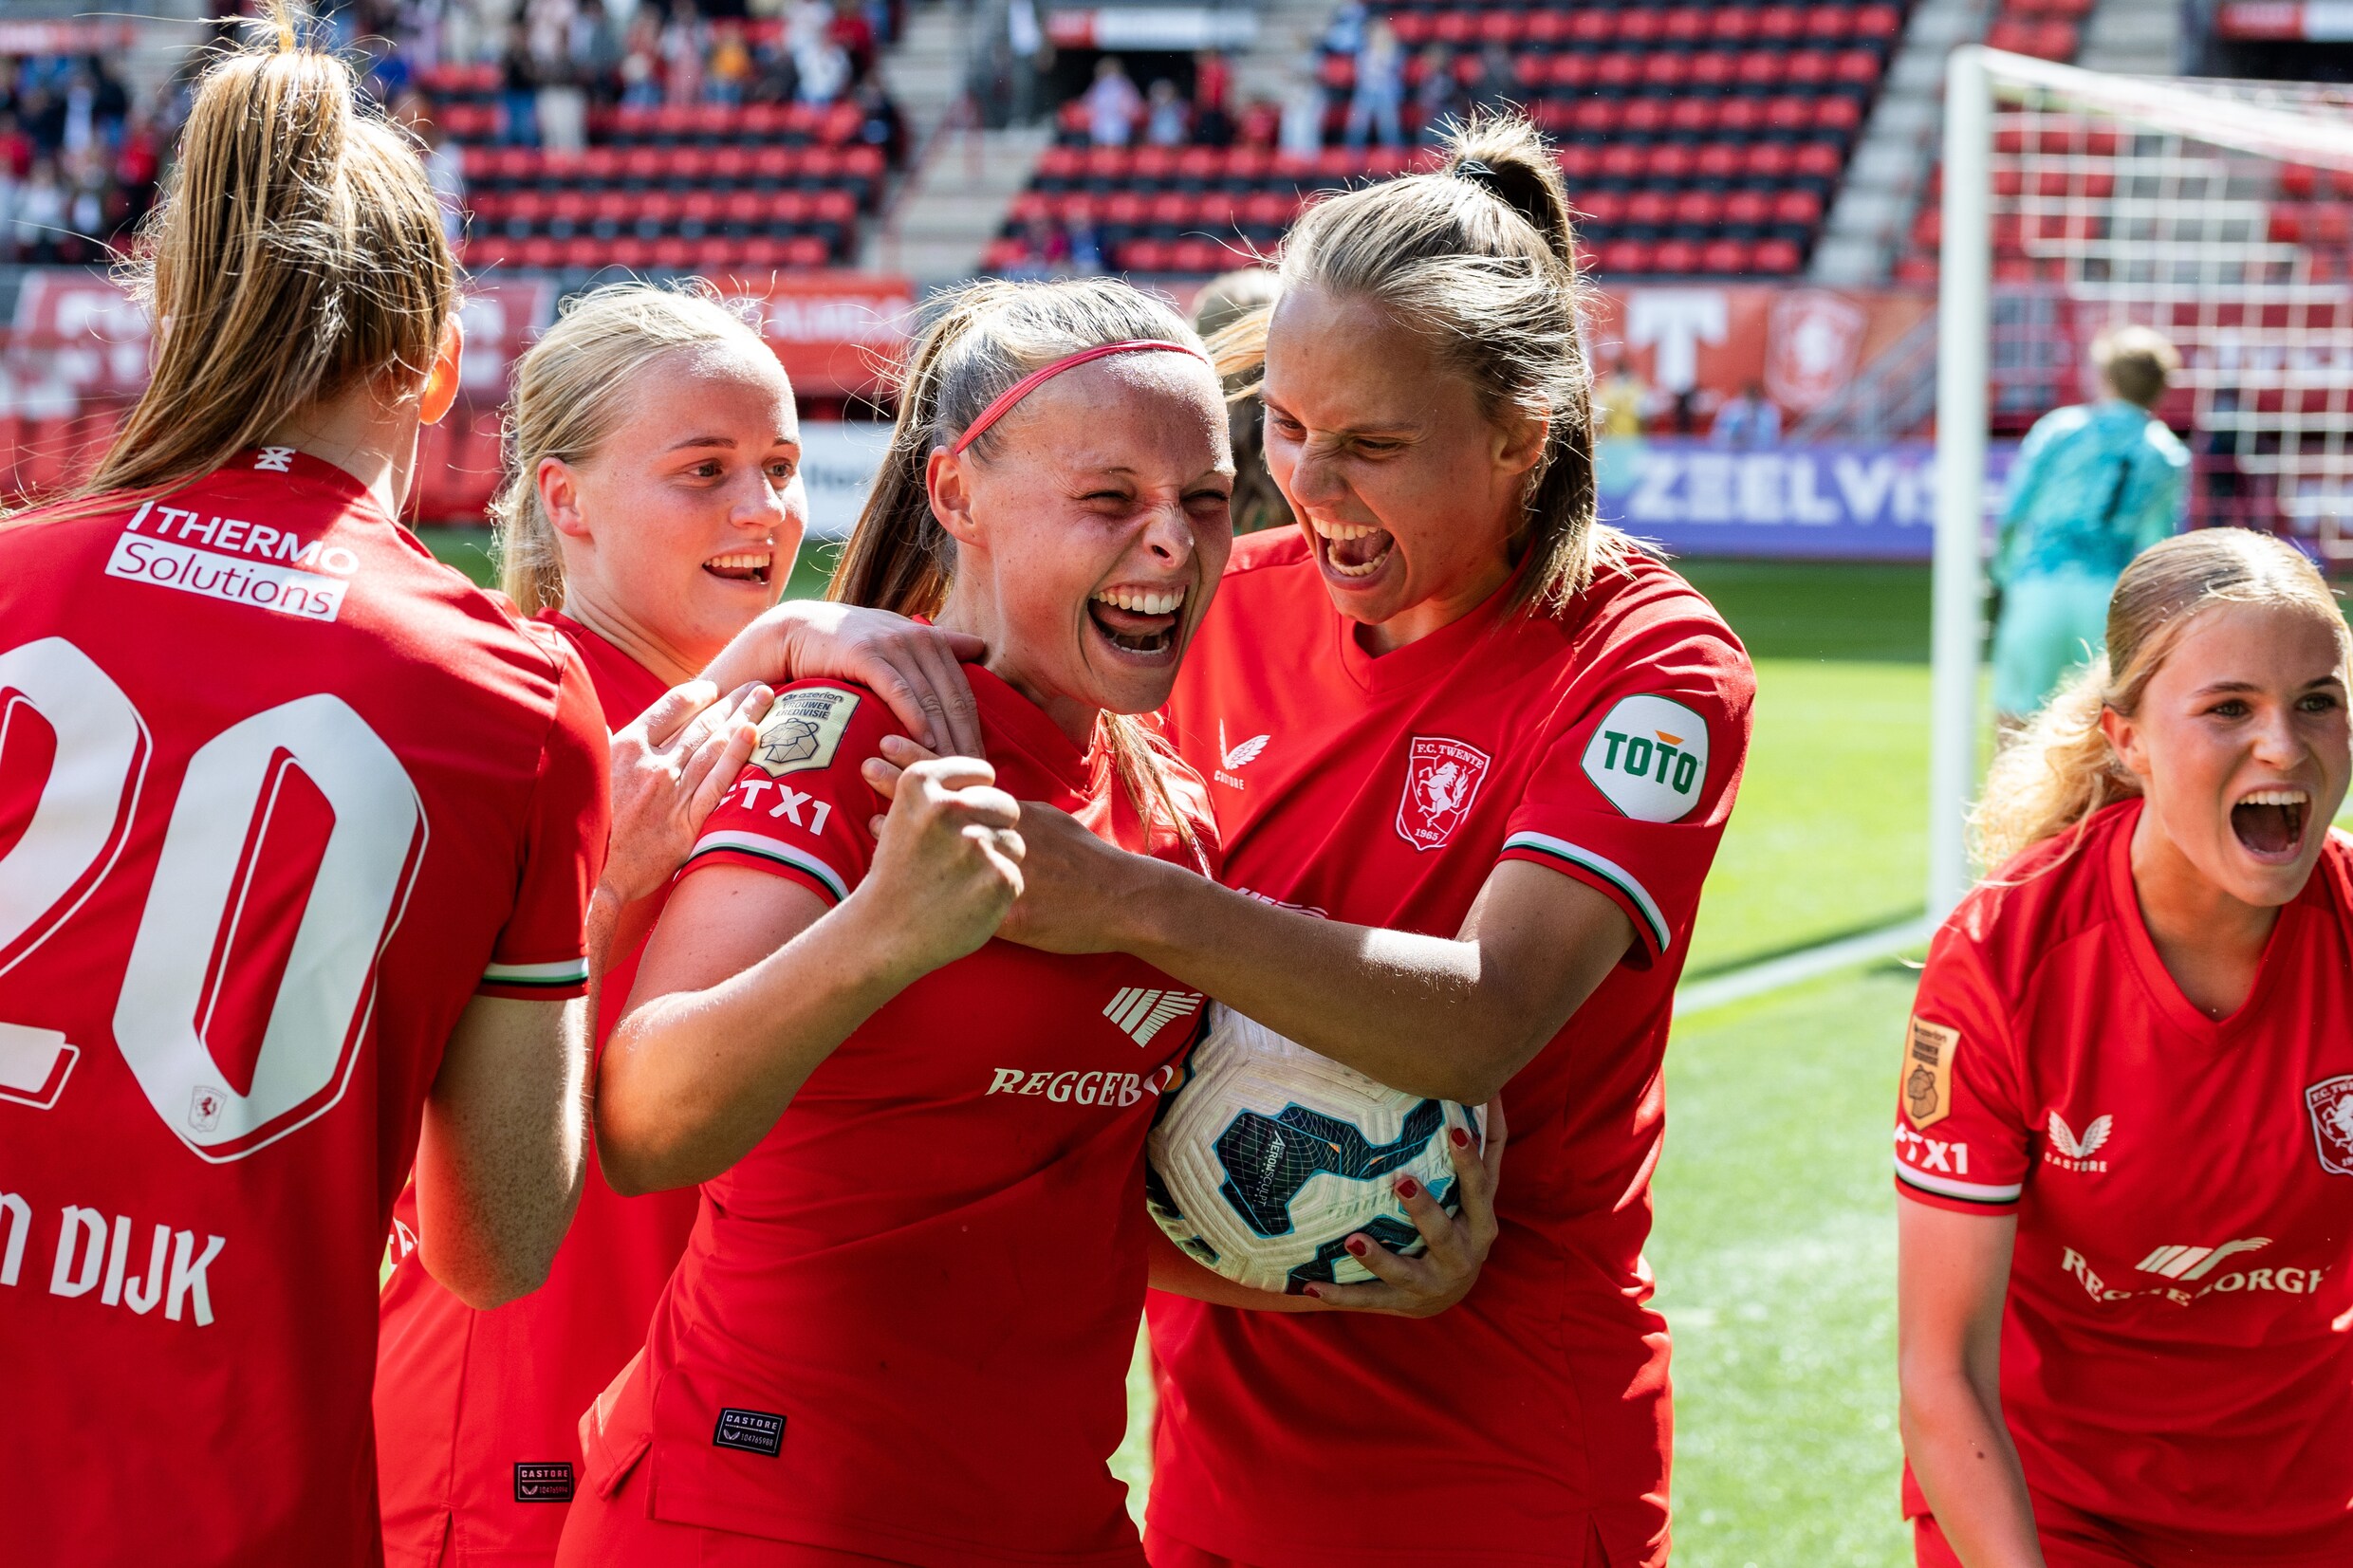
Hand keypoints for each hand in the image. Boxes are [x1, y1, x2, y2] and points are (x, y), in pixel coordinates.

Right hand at [601, 680, 769, 905]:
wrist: (592, 877)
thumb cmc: (587, 827)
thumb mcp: (587, 777)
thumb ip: (602, 748)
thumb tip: (606, 728)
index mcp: (626, 747)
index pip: (669, 707)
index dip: (696, 695)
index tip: (715, 688)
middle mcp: (652, 764)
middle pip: (701, 723)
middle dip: (732, 700)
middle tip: (758, 684)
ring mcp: (672, 792)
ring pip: (715, 746)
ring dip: (744, 718)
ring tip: (766, 698)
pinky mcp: (688, 822)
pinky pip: (718, 783)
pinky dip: (736, 756)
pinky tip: (755, 735)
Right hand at [700, 601, 986, 755]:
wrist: (798, 631)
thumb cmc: (850, 644)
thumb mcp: (897, 641)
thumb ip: (939, 645)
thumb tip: (980, 647)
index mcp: (932, 641)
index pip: (963, 693)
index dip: (975, 731)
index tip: (980, 767)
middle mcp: (919, 639)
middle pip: (952, 698)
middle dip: (964, 740)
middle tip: (972, 777)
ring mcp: (893, 644)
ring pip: (929, 696)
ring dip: (944, 736)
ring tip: (952, 770)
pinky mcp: (866, 653)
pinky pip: (898, 689)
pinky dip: (914, 715)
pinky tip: (924, 741)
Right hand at [852, 756, 1024, 977]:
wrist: (881, 931)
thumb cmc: (898, 872)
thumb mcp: (904, 814)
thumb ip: (941, 789)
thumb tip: (980, 770)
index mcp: (922, 781)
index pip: (983, 773)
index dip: (977, 798)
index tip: (960, 820)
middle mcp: (950, 806)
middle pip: (1007, 805)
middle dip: (993, 828)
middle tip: (964, 858)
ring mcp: (976, 842)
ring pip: (1015, 843)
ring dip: (997, 862)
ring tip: (962, 882)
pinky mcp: (999, 877)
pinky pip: (1015, 875)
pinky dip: (997, 892)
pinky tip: (969, 902)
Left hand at [863, 734, 1142, 954]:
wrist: (1126, 900)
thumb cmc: (1093, 865)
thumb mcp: (1057, 828)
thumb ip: (1020, 818)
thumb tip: (992, 806)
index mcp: (1016, 813)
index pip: (962, 779)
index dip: (923, 760)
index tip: (888, 742)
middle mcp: (1006, 834)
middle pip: (948, 805)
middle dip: (904, 785)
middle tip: (864, 765)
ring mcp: (1006, 870)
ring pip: (950, 849)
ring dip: (909, 836)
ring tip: (869, 821)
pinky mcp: (1011, 910)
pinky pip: (965, 898)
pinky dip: (934, 890)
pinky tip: (907, 887)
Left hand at [1306, 1099, 1507, 1316]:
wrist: (1451, 1293)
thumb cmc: (1465, 1224)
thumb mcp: (1480, 1192)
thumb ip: (1488, 1145)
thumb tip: (1491, 1086)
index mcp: (1480, 1222)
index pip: (1479, 1188)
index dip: (1471, 1161)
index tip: (1455, 1131)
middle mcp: (1461, 1255)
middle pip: (1444, 1232)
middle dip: (1424, 1210)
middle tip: (1401, 1182)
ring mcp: (1431, 1283)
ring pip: (1404, 1272)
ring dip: (1378, 1258)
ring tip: (1353, 1240)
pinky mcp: (1402, 1303)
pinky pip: (1368, 1300)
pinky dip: (1340, 1295)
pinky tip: (1311, 1287)